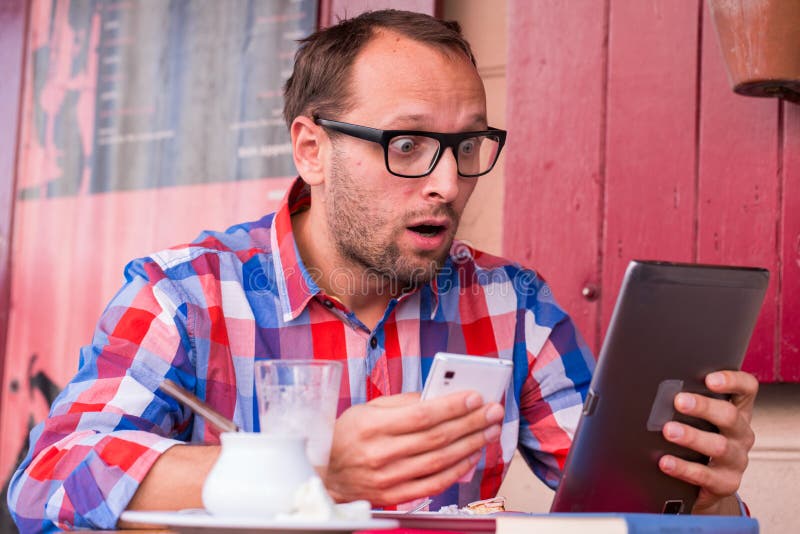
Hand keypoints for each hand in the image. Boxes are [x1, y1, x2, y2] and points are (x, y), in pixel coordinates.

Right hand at [323, 390, 503, 505]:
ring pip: (439, 460)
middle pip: (436, 437)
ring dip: (470, 445)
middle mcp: (380, 454)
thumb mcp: (365, 409)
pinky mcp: (394, 495)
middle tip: (492, 411)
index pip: (420, 415)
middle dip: (470, 422)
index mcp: (371, 426)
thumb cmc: (345, 437)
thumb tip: (436, 396)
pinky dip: (457, 470)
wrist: (325, 475)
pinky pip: (434, 484)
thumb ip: (400, 402)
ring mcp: (388, 478)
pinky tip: (471, 456)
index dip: (451, 406)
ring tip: (488, 431)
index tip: (475, 397)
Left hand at [658, 370, 757, 514]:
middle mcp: (741, 433)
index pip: (746, 388)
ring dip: (692, 436)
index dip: (733, 381)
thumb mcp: (695, 418)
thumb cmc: (694, 441)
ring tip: (668, 431)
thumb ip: (686, 401)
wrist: (698, 484)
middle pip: (730, 415)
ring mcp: (737, 460)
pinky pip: (706, 475)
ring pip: (719, 446)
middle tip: (679, 401)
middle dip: (704, 406)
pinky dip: (683, 468)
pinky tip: (666, 462)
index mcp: (736, 410)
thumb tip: (657, 387)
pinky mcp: (727, 483)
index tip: (710, 379)